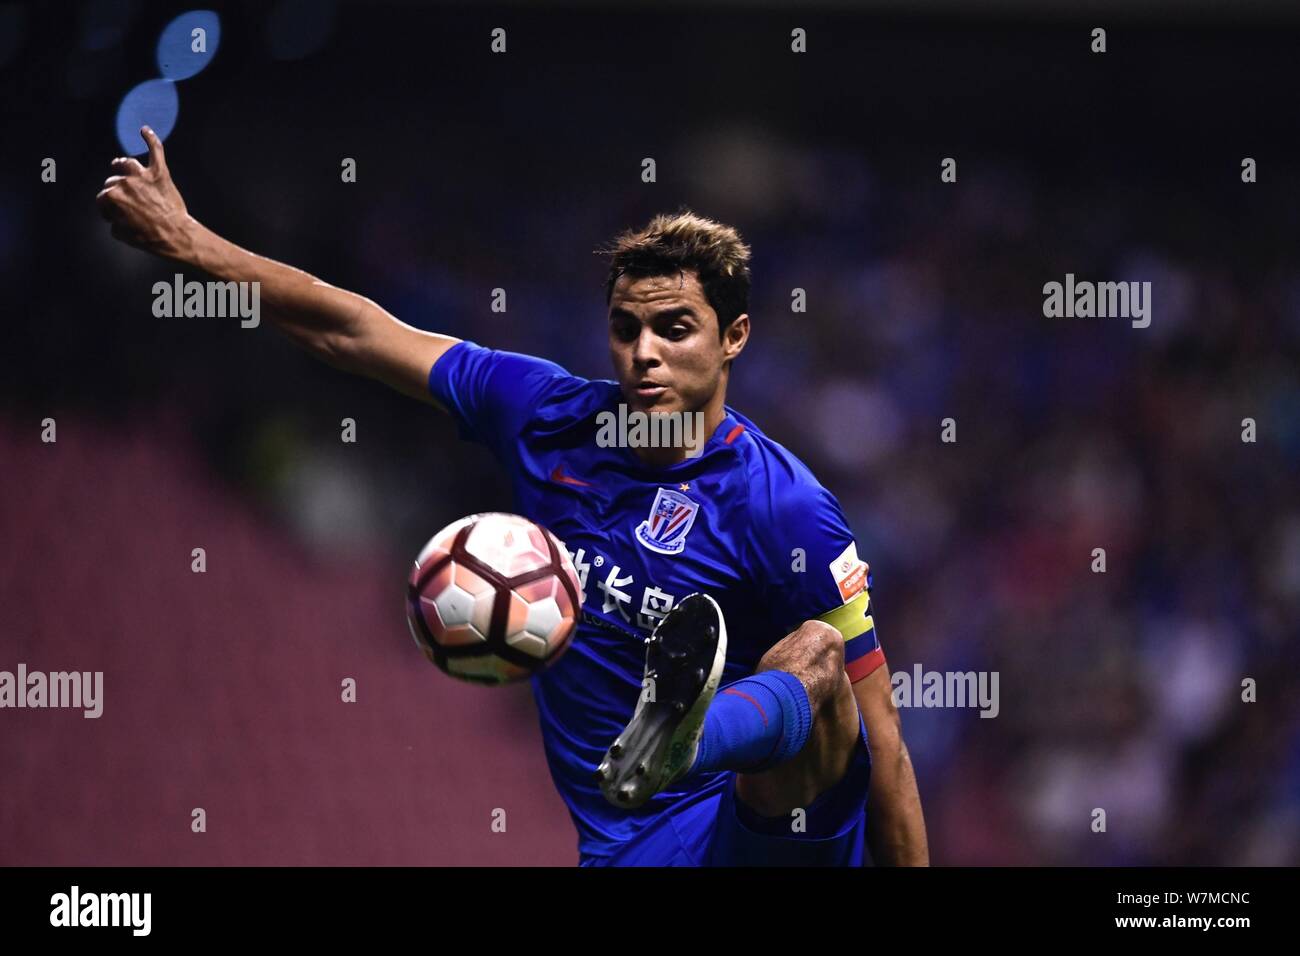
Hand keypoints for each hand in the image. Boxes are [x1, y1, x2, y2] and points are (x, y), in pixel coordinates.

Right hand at [96, 126, 193, 258]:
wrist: (176, 236)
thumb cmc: (150, 239)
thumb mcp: (122, 235)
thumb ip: (114, 221)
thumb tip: (114, 217)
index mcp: (113, 197)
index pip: (103, 198)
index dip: (107, 208)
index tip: (113, 214)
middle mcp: (126, 183)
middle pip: (113, 181)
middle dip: (116, 191)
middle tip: (125, 202)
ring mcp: (143, 176)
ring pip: (127, 164)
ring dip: (122, 165)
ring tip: (120, 165)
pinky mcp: (160, 174)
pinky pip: (155, 151)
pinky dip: (151, 139)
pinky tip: (145, 130)